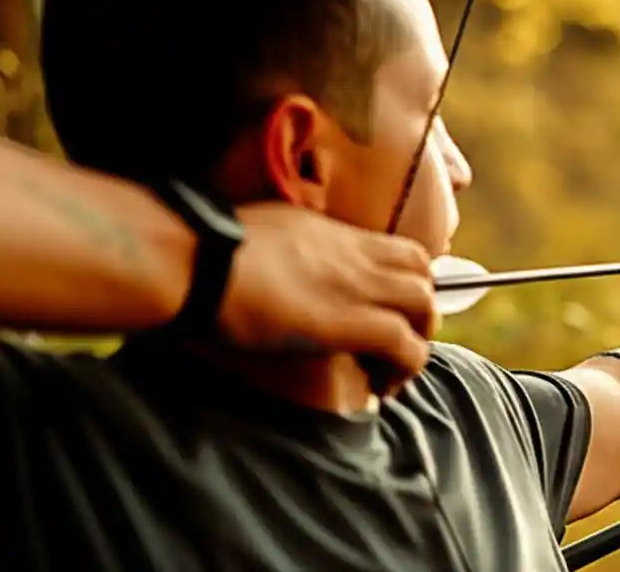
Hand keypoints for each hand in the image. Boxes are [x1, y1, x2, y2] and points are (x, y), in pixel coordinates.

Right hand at [217, 204, 436, 387]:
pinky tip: (380, 386)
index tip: (397, 310)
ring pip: (424, 304)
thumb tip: (288, 259)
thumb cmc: (206, 248)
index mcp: (334, 233)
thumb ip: (292, 245)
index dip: (411, 281)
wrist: (194, 261)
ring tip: (391, 368)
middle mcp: (355, 255)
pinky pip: (405, 343)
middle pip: (424, 274)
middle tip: (398, 342)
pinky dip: (405, 366)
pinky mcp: (349, 322)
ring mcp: (356, 286)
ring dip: (418, 338)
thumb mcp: (264, 232)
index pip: (402, 249)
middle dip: (422, 311)